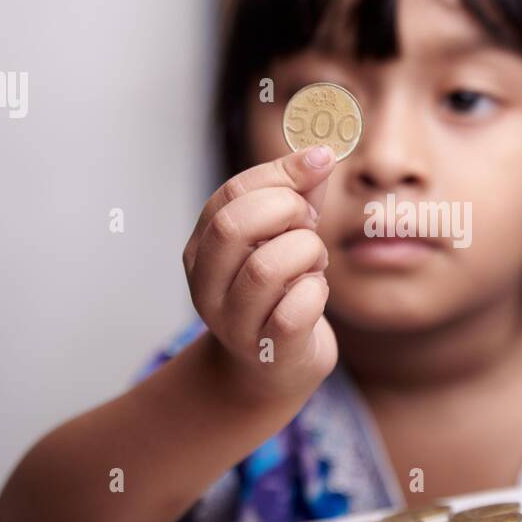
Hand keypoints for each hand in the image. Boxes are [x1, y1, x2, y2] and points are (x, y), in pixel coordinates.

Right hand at [183, 145, 337, 397]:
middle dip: (287, 213)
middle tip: (309, 225)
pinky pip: (295, 311)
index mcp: (202, 247)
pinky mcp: (267, 351)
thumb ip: (299, 193)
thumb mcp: (286, 236)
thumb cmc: (281, 293)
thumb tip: (318, 152)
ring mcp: (232, 323)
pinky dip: (317, 293)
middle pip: (235, 226)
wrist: (275, 369)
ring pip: (267, 268)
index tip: (315, 174)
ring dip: (307, 255)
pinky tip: (316, 294)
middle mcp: (205, 285)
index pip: (232, 193)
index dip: (282, 176)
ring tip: (314, 264)